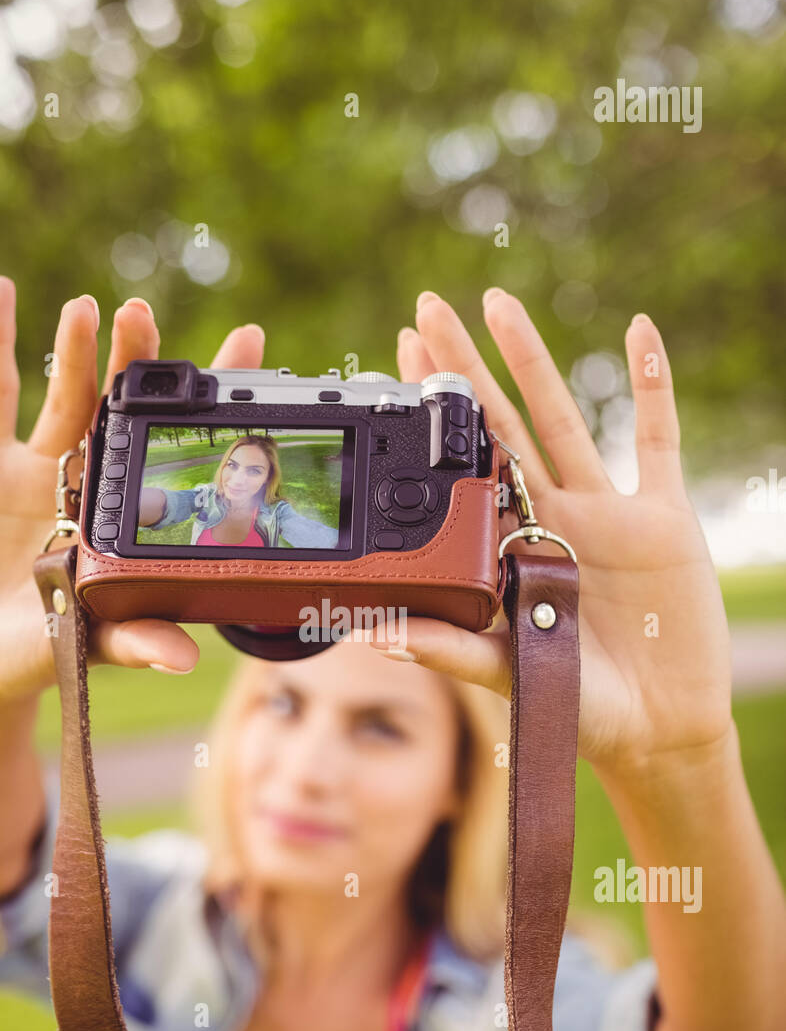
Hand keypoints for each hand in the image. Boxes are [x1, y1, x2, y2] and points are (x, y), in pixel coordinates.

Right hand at [0, 277, 264, 708]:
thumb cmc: (39, 653)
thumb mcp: (86, 640)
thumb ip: (134, 640)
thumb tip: (186, 657)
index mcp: (124, 515)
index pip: (173, 446)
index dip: (208, 397)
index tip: (247, 342)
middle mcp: (89, 482)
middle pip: (118, 407)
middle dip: (134, 361)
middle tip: (145, 316)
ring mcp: (38, 469)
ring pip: (63, 393)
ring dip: (75, 348)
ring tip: (89, 308)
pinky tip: (3, 292)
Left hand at [370, 288, 732, 776]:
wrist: (658, 730)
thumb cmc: (578, 710)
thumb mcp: (509, 674)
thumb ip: (447, 647)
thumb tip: (369, 634)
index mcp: (507, 551)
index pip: (461, 467)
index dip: (432, 416)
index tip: (397, 362)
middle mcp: (549, 520)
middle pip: (500, 427)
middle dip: (463, 369)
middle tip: (425, 307)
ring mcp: (605, 513)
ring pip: (565, 417)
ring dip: (533, 359)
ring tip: (498, 300)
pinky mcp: (662, 518)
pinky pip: (658, 437)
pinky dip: (653, 384)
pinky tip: (639, 331)